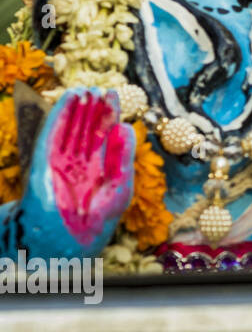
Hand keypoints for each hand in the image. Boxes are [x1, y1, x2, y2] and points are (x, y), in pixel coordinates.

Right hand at [25, 88, 135, 255]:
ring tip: (83, 88)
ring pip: (69, 129)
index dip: (107, 115)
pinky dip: (59, 116)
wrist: (68, 244)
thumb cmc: (97, 222)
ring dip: (75, 108)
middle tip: (99, 87)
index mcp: (97, 170)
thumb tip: (126, 126)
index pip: (103, 136)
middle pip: (85, 129)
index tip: (112, 94)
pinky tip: (68, 100)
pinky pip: (52, 134)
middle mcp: (79, 164)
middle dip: (91, 109)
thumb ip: (123, 156)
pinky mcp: (45, 165)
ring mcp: (61, 164)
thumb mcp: (120, 187)